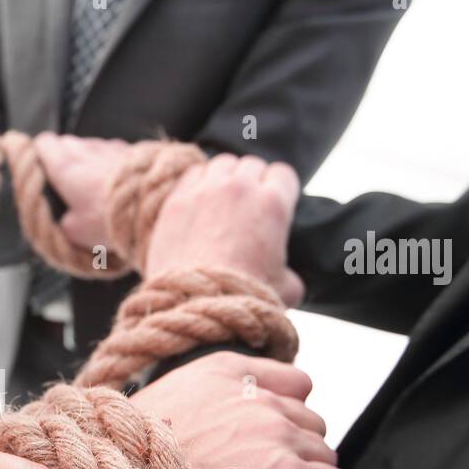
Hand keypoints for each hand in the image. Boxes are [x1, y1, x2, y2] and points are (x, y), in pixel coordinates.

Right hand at [32, 132, 129, 248]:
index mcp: (64, 166)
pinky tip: (117, 186)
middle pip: (65, 144)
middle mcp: (85, 149)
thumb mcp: (74, 232)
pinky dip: (108, 164)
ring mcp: (109, 146)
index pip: (42, 143)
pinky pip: (111, 152)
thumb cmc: (110, 220)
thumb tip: (63, 217)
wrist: (155, 207)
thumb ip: (60, 219)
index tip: (39, 168)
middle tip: (66, 186)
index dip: (38, 155)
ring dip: (87, 162)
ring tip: (94, 189)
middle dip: (62, 159)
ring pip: (89, 147)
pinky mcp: (130, 149)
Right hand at [131, 351, 345, 468]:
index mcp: (228, 373)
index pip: (296, 383)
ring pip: (323, 452)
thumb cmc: (135, 455)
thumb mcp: (163, 398)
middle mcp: (259, 399)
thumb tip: (220, 412)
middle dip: (294, 445)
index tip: (271, 432)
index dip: (287, 411)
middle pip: (310, 421)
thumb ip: (206, 393)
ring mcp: (277, 437)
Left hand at [145, 153, 305, 306]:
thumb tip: (291, 278)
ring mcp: (206, 190)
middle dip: (251, 182)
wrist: (197, 304)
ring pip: (222, 165)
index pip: (283, 174)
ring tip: (221, 201)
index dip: (279, 190)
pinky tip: (197, 201)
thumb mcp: (286, 288)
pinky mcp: (177, 200)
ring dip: (225, 178)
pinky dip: (198, 183)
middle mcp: (240, 188)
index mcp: (273, 203)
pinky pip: (193, 175)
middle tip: (245, 206)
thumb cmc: (245, 299)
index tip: (272, 205)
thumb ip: (291, 274)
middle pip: (251, 166)